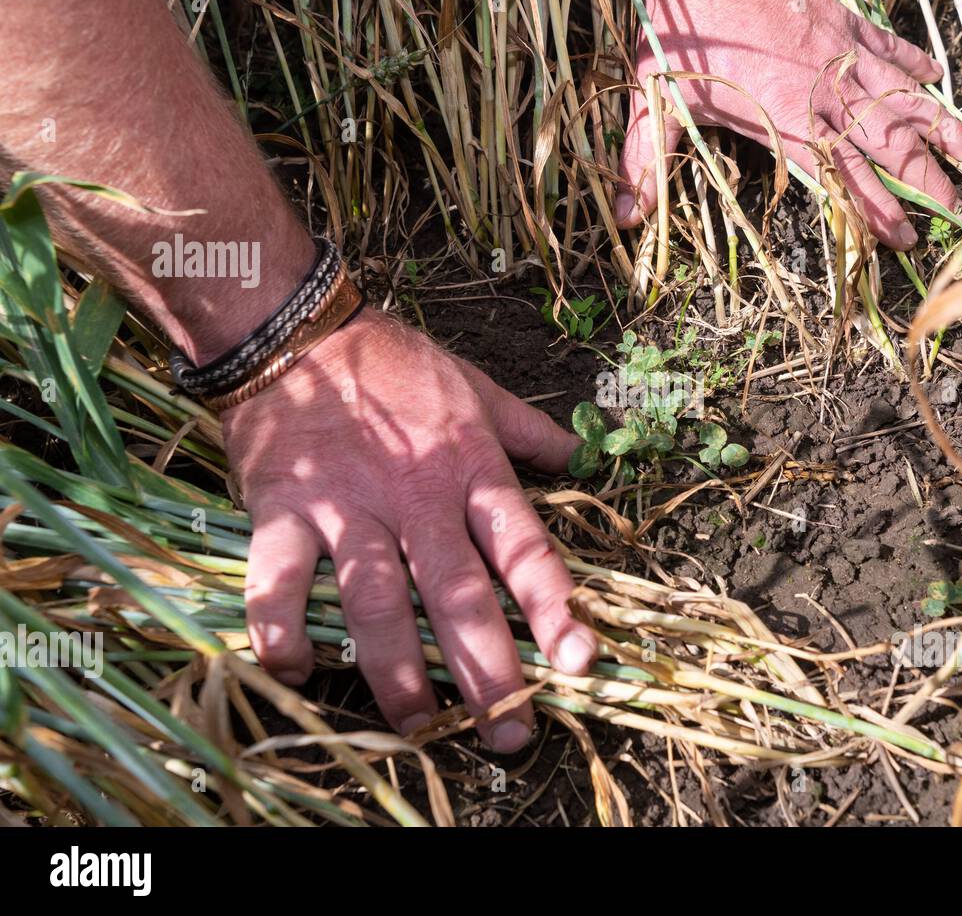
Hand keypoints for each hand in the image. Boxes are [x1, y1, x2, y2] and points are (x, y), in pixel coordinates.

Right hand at [222, 309, 596, 750]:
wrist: (295, 328)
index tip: (580, 663)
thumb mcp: (476, 387)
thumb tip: (580, 452)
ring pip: (377, 603)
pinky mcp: (283, 512)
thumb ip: (528, 429)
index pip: (523, 549)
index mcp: (471, 470)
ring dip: (397, 671)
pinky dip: (282, 628)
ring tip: (419, 726)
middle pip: (457, 595)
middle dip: (486, 670)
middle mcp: (417, 498)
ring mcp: (348, 508)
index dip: (554, 607)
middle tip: (509, 734)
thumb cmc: (394, 363)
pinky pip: (280, 580)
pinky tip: (295, 673)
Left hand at [616, 0, 961, 248]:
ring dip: (938, 125)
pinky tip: (936, 73)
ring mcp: (839, 54)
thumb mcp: (655, 100)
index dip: (874, 212)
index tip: (904, 240)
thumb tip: (624, 218)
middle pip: (887, 145)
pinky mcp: (840, 20)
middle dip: (924, 179)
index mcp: (788, 121)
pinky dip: (911, 59)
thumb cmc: (681, 30)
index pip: (842, 179)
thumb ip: (645, 162)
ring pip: (901, 97)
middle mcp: (825, 93)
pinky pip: (886, 44)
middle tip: (957, 206)